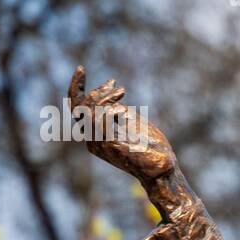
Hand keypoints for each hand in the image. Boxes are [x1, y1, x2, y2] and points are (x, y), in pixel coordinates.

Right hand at [68, 65, 175, 181]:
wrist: (163, 170)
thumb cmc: (152, 148)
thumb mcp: (133, 122)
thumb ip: (119, 112)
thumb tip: (112, 100)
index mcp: (96, 136)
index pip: (77, 109)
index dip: (75, 88)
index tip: (81, 69)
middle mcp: (93, 141)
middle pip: (79, 108)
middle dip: (95, 91)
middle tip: (115, 84)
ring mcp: (99, 145)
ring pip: (88, 112)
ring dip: (104, 97)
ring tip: (122, 92)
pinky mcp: (109, 145)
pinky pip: (99, 120)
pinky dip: (110, 108)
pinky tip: (123, 109)